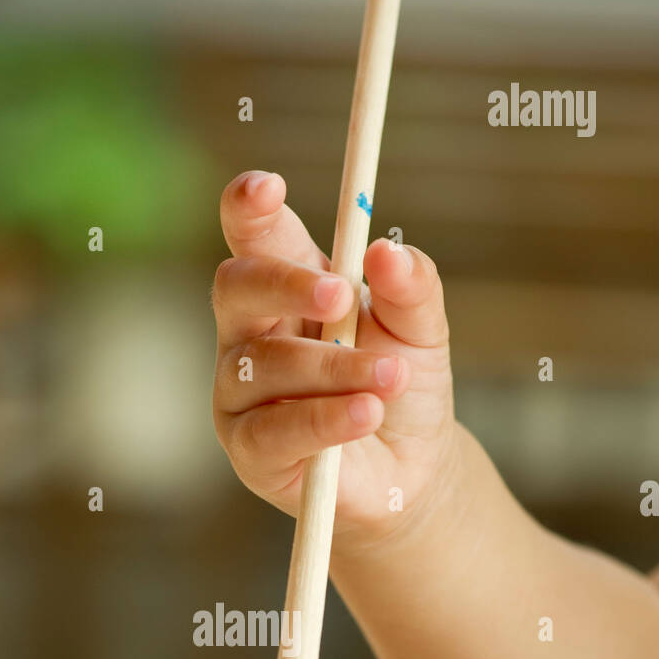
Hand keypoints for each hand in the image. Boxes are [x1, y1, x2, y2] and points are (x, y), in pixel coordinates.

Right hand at [212, 170, 457, 549]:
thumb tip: (388, 252)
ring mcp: (239, 392)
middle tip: (342, 295)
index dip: (248, 207)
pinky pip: (276, 429)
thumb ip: (412, 288)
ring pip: (267, 364)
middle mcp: (249, 333)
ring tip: (392, 380)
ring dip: (335, 369)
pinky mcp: (249, 450)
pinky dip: (325, 419)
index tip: (268, 187)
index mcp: (285, 288)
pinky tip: (366, 415)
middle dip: (285, 284)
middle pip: (236, 286)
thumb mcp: (422, 330)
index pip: (253, 235)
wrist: (411, 471)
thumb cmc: (402, 389)